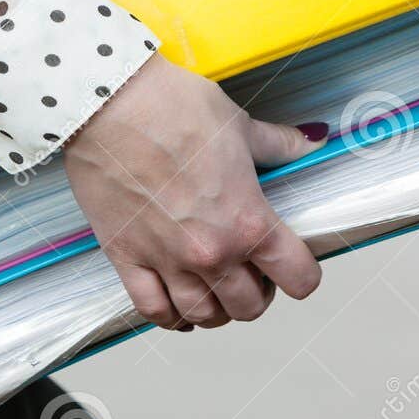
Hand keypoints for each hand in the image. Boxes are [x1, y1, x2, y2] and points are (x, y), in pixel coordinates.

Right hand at [64, 54, 326, 329]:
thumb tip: (310, 141)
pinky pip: (152, 310)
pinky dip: (169, 315)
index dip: (301, 273)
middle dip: (257, 292)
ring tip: (213, 287)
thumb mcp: (237, 124)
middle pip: (250, 306)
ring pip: (203, 315)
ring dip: (216, 308)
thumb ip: (277, 144)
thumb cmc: (171, 108)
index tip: (291, 263)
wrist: (108, 103)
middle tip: (250, 270)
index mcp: (248, 221)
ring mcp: (166, 261)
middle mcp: (211, 252)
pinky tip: (175, 304)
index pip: (299, 278)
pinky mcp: (125, 257)